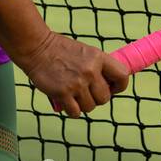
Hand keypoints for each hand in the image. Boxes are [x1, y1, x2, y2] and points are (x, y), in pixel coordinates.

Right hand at [11, 30, 129, 117]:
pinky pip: (75, 113)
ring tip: (75, 95)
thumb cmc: (61, 50)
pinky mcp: (63, 93)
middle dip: (97, 98)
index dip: (119, 86)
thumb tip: (110, 85)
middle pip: (105, 98)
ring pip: (90, 107)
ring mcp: (77, 83)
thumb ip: (98, 66)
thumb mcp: (86, 52)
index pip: (122, 76)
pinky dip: (72, 111)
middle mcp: (90, 71)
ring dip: (83, 105)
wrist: (37, 48)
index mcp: (98, 58)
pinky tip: (67, 102)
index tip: (112, 88)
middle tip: (87, 92)